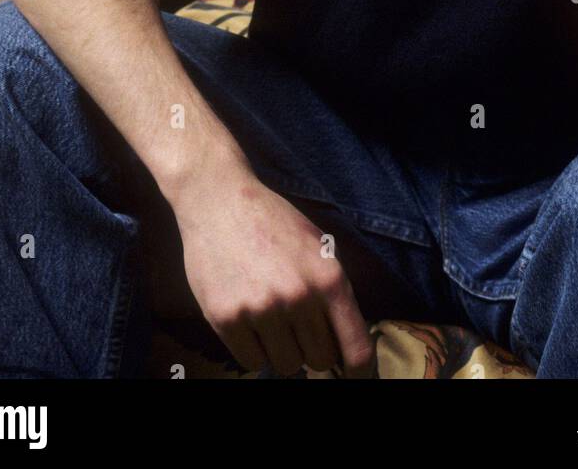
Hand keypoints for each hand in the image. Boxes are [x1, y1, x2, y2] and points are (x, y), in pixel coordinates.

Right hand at [172, 164, 376, 377]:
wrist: (219, 199)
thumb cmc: (271, 222)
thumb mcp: (317, 247)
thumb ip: (332, 292)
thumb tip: (345, 342)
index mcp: (328, 278)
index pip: (355, 347)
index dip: (359, 370)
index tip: (354, 377)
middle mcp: (299, 296)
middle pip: (319, 360)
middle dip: (311, 348)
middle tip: (296, 326)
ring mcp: (262, 309)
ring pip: (286, 364)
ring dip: (281, 349)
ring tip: (269, 316)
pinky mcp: (227, 318)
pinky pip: (251, 361)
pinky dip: (253, 349)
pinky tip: (248, 318)